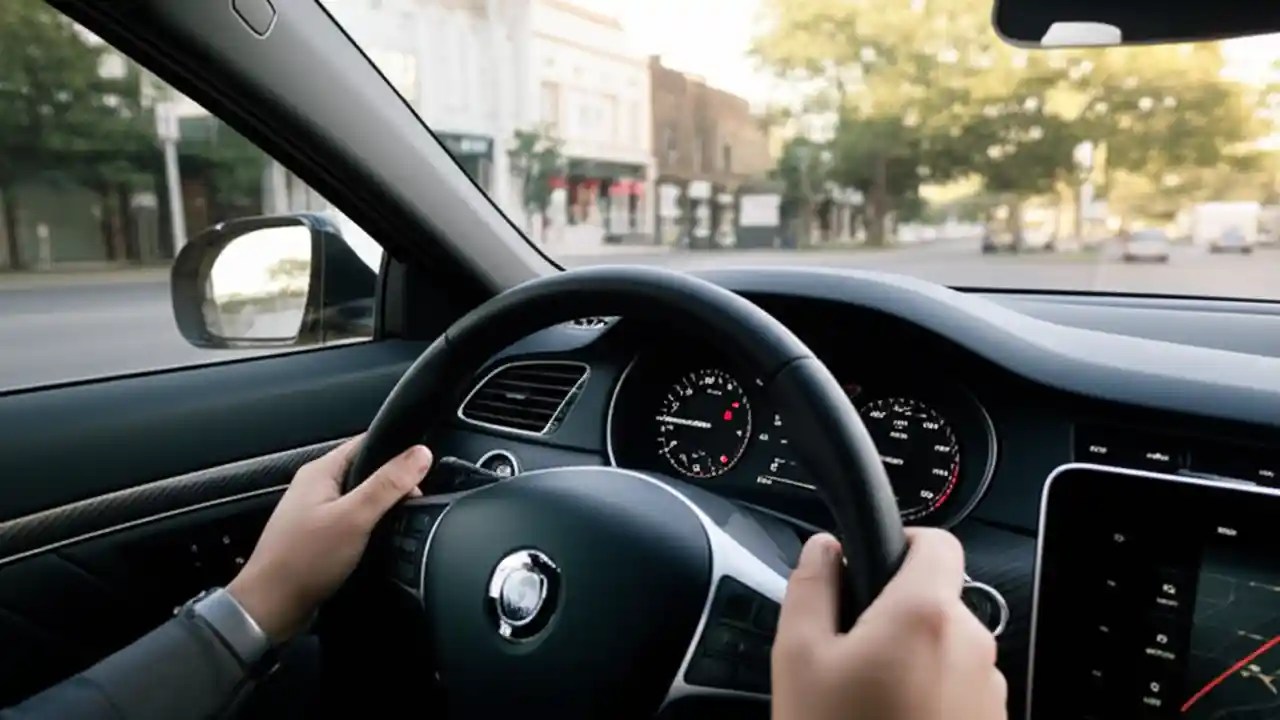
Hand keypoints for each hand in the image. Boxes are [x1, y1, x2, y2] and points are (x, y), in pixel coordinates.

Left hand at [227, 436, 431, 641]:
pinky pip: (353, 520)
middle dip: (393, 485)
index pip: (367, 443)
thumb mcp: (354, 518)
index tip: (422, 470)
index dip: (398, 452)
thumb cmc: (303, 561)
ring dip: (381, 508)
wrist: (271, 607)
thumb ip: (388, 484)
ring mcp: (316, 511)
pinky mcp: (319, 535)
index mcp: (321, 471)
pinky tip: (378, 542)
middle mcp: (316, 486)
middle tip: (411, 505)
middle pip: (367, 471)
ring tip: (397, 524)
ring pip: (361, 498)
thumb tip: (420, 454)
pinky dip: (369, 527)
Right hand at [771, 529, 1005, 719]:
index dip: (899, 542)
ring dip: (913, 658)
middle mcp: (973, 647)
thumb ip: (811, 587)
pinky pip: (959, 690)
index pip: (936, 541)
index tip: (869, 565)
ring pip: (948, 648)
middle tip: (848, 651)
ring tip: (866, 700)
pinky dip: (929, 696)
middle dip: (895, 612)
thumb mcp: (797, 658)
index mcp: (925, 615)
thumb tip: (823, 550)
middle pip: (938, 598)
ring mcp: (989, 693)